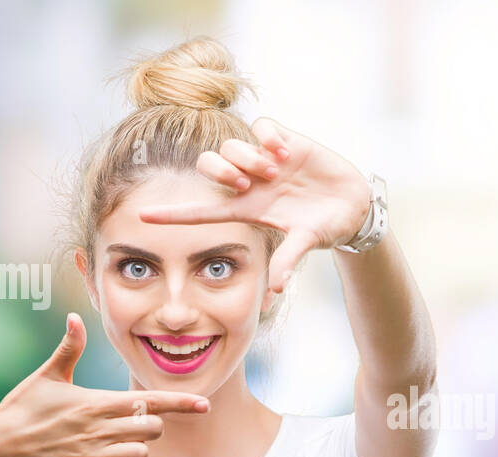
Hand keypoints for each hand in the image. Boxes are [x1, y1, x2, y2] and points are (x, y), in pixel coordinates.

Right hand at [0, 313, 210, 456]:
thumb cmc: (22, 409)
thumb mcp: (46, 377)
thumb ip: (69, 349)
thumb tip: (76, 318)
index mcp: (94, 402)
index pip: (149, 402)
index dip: (181, 403)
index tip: (205, 404)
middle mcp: (97, 430)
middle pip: (153, 430)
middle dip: (150, 428)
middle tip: (129, 425)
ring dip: (135, 453)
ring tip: (114, 446)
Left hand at [138, 117, 371, 294]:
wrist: (353, 206)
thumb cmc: (326, 228)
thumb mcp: (307, 243)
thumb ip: (288, 260)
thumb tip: (275, 289)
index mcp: (248, 209)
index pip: (202, 210)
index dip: (173, 214)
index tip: (143, 216)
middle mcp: (251, 182)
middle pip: (211, 165)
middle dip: (220, 171)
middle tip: (245, 183)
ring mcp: (266, 160)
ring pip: (234, 145)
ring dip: (248, 156)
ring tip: (276, 170)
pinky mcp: (286, 140)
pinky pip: (262, 126)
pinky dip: (268, 136)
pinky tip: (286, 152)